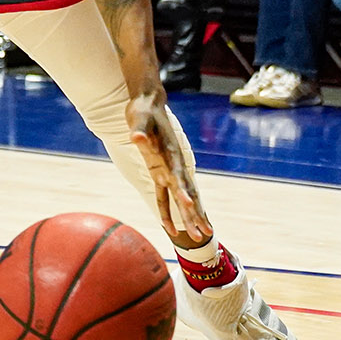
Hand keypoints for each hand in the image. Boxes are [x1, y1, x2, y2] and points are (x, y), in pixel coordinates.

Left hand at [127, 92, 211, 245]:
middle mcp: (172, 164)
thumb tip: (135, 136)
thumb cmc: (143, 110)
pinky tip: (171, 229)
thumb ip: (139, 129)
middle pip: (186, 192)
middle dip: (195, 213)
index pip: (178, 175)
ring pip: (181, 198)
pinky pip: (164, 196)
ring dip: (190, 216)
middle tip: (204, 232)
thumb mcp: (139, 118)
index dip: (184, 191)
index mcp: (170, 153)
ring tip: (201, 236)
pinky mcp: (158, 171)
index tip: (190, 204)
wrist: (148, 103)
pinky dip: (168, 212)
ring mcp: (167, 169)